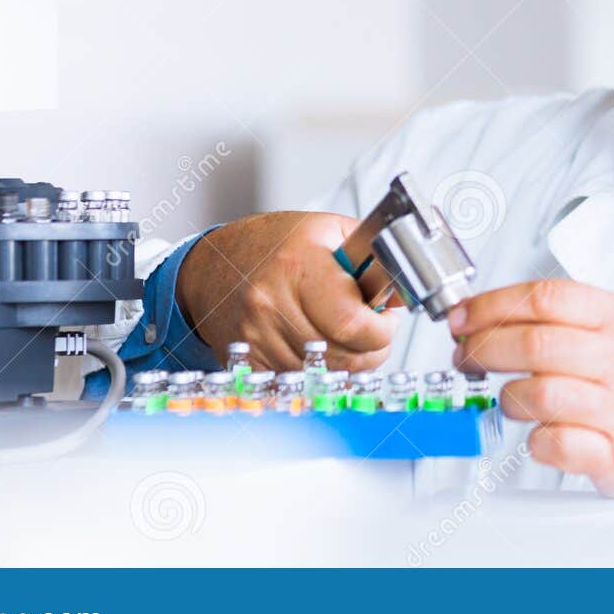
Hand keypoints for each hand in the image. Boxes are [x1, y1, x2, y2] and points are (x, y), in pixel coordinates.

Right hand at [175, 211, 400, 370]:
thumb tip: (401, 291)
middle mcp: (272, 303)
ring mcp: (256, 336)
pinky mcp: (247, 360)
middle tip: (375, 331)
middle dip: (372, 349)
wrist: (212, 265)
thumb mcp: (328, 229)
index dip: (381, 330)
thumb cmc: (272, 244)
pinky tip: (322, 349)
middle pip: (342, 355)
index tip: (387, 321)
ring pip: (324, 375)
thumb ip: (372, 256)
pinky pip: (299, 383)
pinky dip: (320, 372)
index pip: (351, 322)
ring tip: (348, 335)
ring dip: (348, 363)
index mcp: (298, 264)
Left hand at [449, 279, 613, 515]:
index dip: (491, 305)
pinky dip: (536, 442)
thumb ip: (567, 322)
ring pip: (537, 393)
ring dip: (509, 398)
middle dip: (483, 349)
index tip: (462, 318)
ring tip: (511, 399)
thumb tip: (491, 315)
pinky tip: (542, 436)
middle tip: (466, 358)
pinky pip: (553, 443)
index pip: (545, 297)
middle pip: (532, 342)